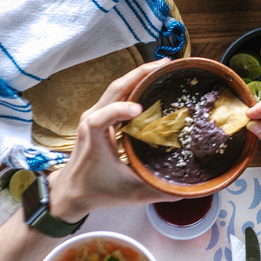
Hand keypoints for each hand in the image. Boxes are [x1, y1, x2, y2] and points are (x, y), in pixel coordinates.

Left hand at [47, 59, 177, 221]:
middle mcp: (91, 121)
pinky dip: (135, 84)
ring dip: (139, 75)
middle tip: (168, 65)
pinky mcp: (98, 116)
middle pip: (115, 88)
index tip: (139, 109)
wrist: (70, 192)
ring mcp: (93, 115)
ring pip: (116, 87)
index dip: (120, 110)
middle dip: (141, 73)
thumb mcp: (131, 194)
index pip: (102, 117)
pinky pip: (117, 93)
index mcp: (94, 138)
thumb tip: (191, 189)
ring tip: (164, 68)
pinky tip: (152, 82)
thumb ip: (161, 191)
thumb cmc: (97, 191)